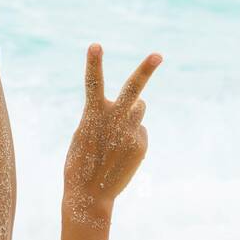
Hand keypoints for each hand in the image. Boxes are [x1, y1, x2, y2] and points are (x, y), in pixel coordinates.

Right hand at [63, 44, 160, 225]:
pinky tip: (122, 152)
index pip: (92, 83)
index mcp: (93, 115)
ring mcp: (130, 133)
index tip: (95, 45)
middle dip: (146, 70)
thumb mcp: (85, 133)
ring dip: (132, 113)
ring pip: (139, 108)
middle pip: (132, 89)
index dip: (93, 63)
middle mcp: (114, 121)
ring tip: (117, 134)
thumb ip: (106, 115)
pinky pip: (140, 130)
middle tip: (158, 55)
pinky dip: (133, 137)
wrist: (89, 194)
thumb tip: (138, 105)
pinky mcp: (141, 144)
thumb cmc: (81, 161)